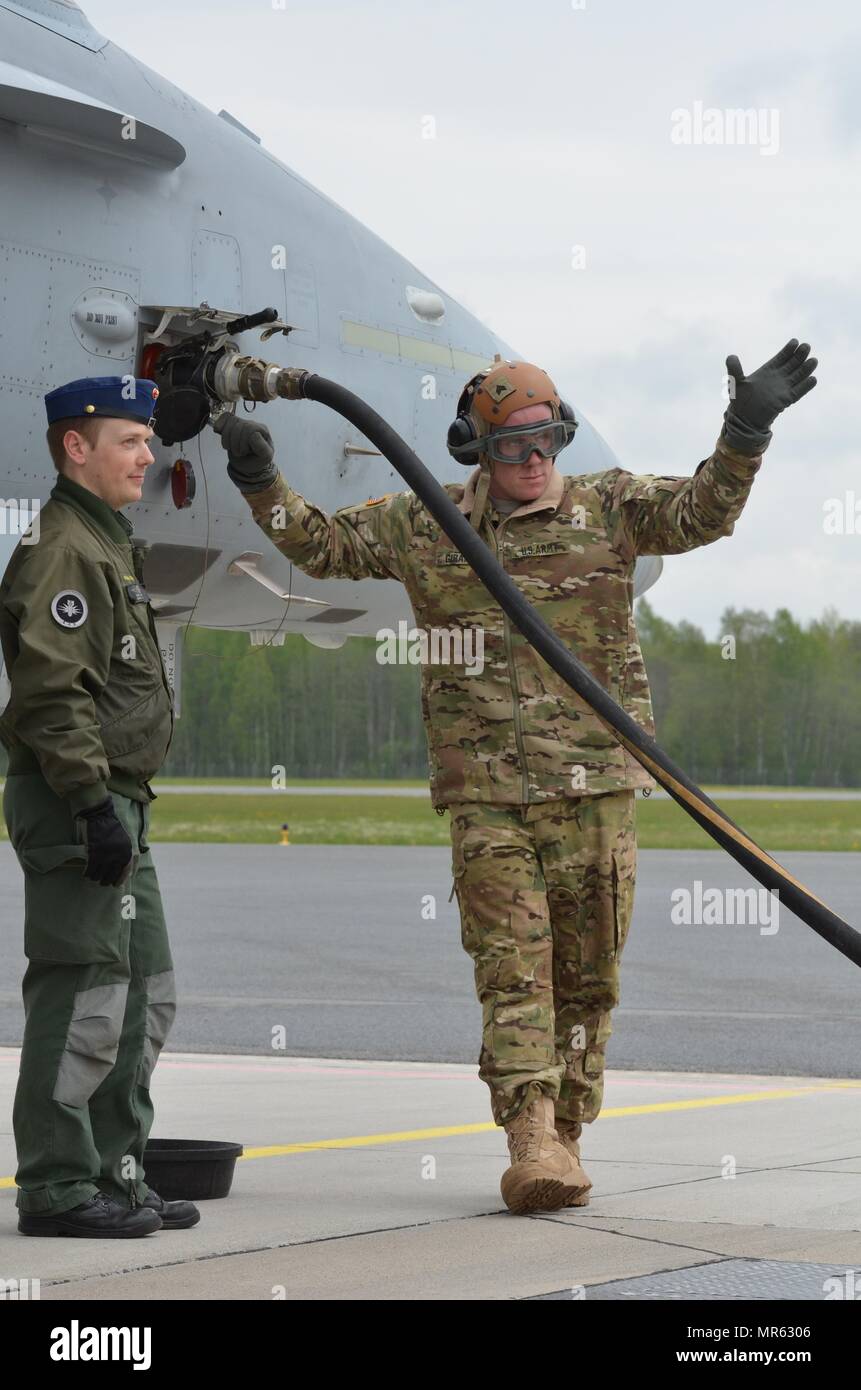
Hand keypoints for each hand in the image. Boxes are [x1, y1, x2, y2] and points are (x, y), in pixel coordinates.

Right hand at [76, 797, 133, 887]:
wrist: (99, 815)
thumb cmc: (111, 828)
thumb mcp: (125, 841)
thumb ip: (127, 855)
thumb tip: (130, 874)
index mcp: (127, 852)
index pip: (126, 872)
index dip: (119, 880)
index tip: (115, 885)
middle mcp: (118, 855)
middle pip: (111, 876)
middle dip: (105, 880)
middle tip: (100, 880)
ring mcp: (106, 855)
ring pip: (98, 876)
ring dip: (94, 878)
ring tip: (92, 876)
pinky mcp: (94, 853)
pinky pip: (89, 871)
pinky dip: (87, 874)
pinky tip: (85, 873)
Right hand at [213, 412, 277, 492]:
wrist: (248, 464)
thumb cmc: (257, 460)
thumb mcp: (264, 458)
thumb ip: (262, 448)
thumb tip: (255, 434)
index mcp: (263, 430)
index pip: (249, 429)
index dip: (243, 443)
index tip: (246, 453)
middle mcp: (253, 424)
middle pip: (238, 426)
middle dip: (235, 443)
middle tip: (239, 453)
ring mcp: (242, 423)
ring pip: (230, 421)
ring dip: (227, 438)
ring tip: (232, 448)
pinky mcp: (232, 424)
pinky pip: (225, 417)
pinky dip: (220, 424)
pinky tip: (218, 431)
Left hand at [723, 339, 817, 453]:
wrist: (745, 419)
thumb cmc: (740, 400)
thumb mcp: (735, 383)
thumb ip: (734, 370)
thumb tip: (730, 357)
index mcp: (768, 370)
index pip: (781, 357)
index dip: (788, 350)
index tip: (795, 341)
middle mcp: (778, 377)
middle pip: (793, 363)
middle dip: (800, 355)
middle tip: (806, 346)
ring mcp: (784, 388)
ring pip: (798, 376)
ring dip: (806, 368)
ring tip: (813, 360)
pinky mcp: (786, 399)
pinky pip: (798, 392)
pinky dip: (805, 386)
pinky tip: (813, 379)